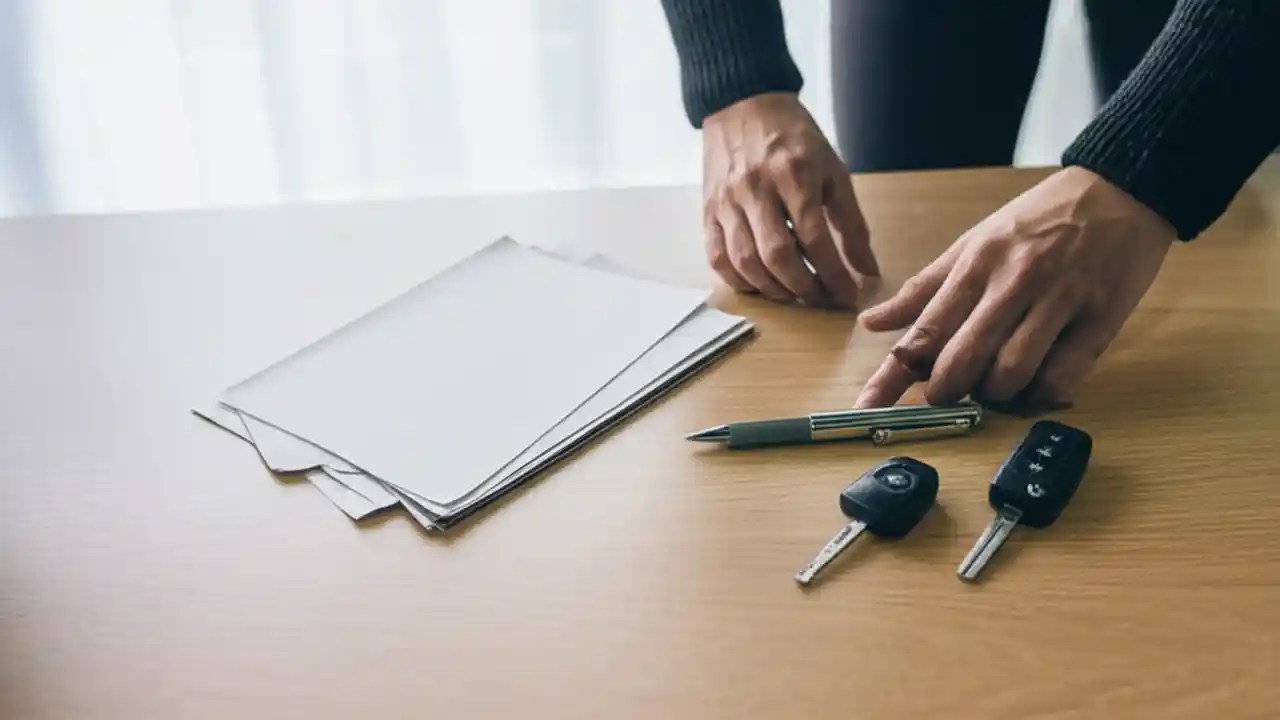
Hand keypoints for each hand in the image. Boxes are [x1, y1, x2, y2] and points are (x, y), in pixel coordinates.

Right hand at [701, 92, 878, 307]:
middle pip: (778, 254)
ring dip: (772, 289)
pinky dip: (739, 280)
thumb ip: (850, 221)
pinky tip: (759, 284)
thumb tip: (866, 271)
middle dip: (803, 287)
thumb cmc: (793, 138)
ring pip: (745, 261)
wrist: (742, 103)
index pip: (815, 237)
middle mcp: (756, 188)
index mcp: (794, 173)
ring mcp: (727, 200)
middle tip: (821, 299)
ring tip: (794, 295)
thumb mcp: (832, 169)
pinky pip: (717, 256)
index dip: (834, 274)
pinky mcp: (708, 210)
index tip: (848, 295)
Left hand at [855, 166, 1176, 411]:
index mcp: (976, 262)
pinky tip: (1032, 391)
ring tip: (990, 392)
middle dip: (945, 391)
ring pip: (1012, 371)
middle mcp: (1014, 280)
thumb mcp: (975, 242)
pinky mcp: (1101, 318)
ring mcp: (1059, 299)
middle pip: (964, 355)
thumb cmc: (1041, 219)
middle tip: (942, 399)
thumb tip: (873, 322)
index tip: (870, 404)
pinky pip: (1063, 374)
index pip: (926, 328)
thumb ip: (925, 288)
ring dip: (993, 395)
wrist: (1122, 188)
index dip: (893, 373)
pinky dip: (1040, 395)